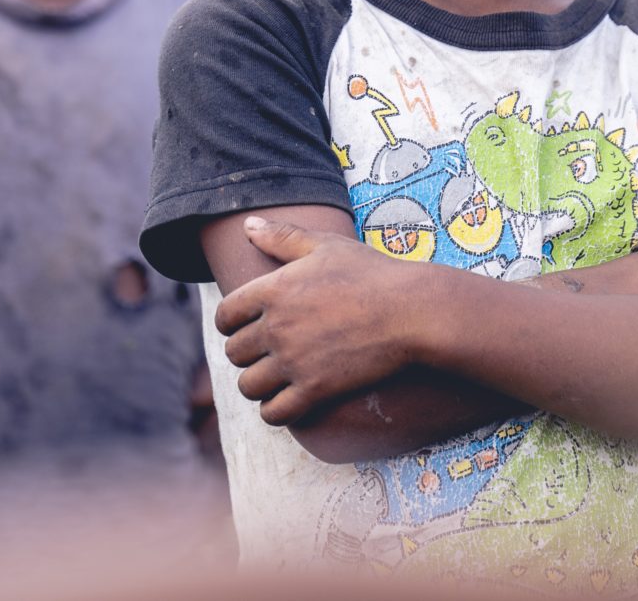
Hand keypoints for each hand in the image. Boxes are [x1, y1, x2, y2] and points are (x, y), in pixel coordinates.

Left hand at [214, 216, 428, 426]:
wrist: (412, 312)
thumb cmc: (371, 274)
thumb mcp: (326, 246)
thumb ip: (282, 236)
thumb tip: (247, 225)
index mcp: (273, 289)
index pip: (225, 315)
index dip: (230, 322)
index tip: (245, 326)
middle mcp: (276, 326)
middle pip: (234, 352)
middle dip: (245, 353)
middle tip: (265, 351)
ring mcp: (294, 360)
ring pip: (248, 385)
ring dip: (257, 383)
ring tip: (274, 377)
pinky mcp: (315, 389)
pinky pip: (274, 412)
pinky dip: (274, 410)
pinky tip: (288, 399)